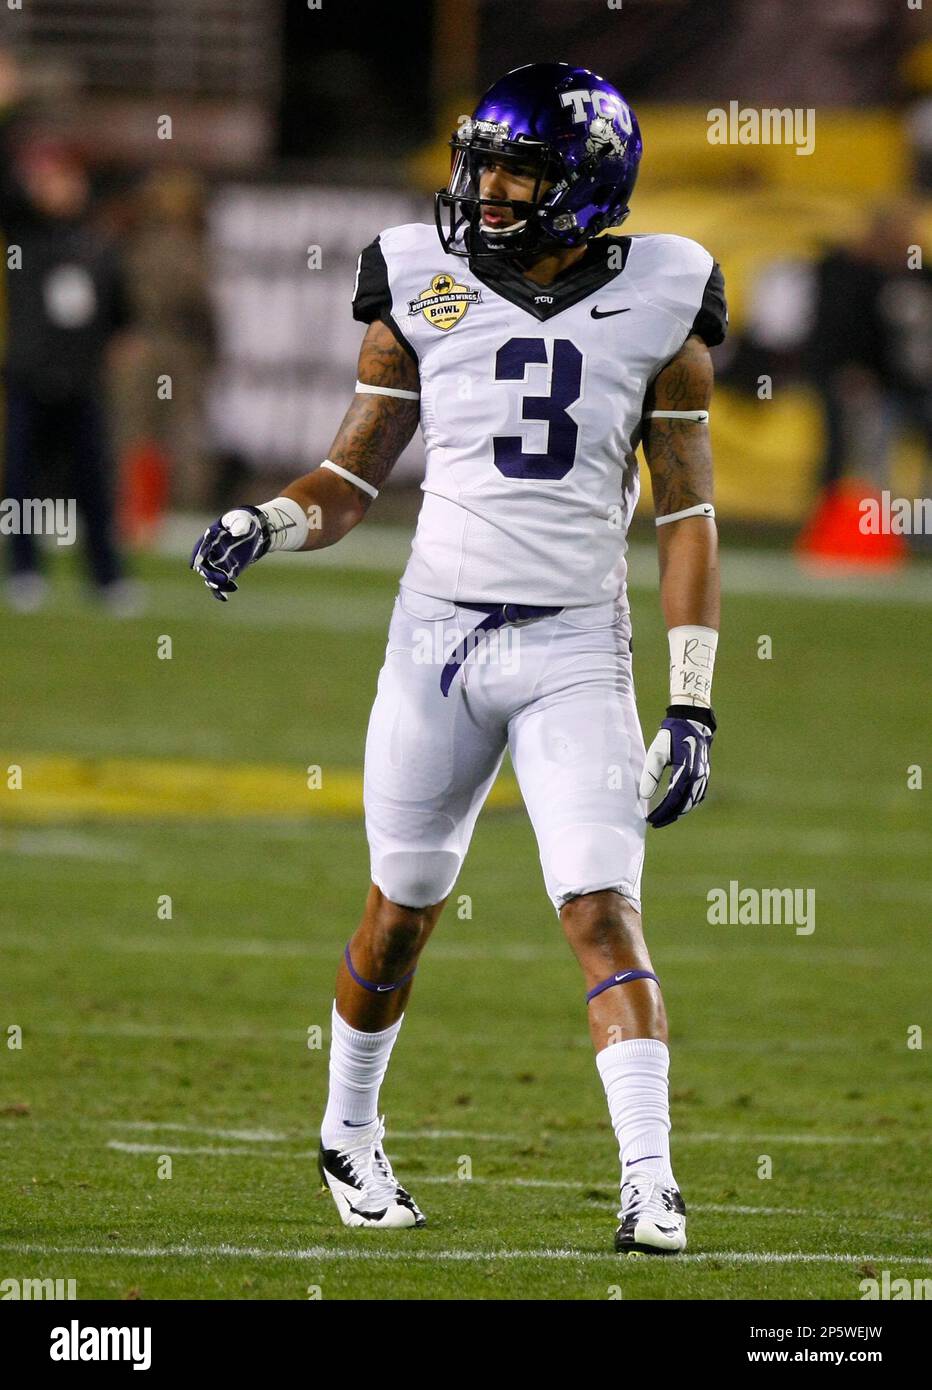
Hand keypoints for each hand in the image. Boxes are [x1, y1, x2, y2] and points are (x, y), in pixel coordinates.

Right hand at [190, 507, 269, 601]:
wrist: (253, 530)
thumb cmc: (245, 521)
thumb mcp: (243, 519)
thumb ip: (239, 525)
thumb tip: (237, 532)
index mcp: (211, 537)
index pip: (202, 547)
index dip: (199, 555)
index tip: (196, 563)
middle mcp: (211, 552)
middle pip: (204, 564)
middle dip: (208, 572)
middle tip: (219, 577)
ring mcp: (219, 563)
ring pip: (211, 575)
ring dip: (215, 582)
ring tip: (223, 586)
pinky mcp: (228, 571)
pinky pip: (221, 583)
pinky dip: (221, 591)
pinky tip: (224, 598)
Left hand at [639, 706, 715, 827]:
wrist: (692, 722)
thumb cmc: (671, 736)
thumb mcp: (656, 752)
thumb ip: (650, 774)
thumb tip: (645, 796)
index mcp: (686, 771)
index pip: (674, 799)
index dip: (662, 811)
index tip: (651, 819)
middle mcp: (698, 776)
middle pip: (684, 804)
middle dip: (669, 816)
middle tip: (654, 822)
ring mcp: (704, 776)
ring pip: (692, 802)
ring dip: (678, 812)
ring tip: (663, 817)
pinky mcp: (704, 775)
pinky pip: (697, 795)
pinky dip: (687, 804)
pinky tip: (677, 808)